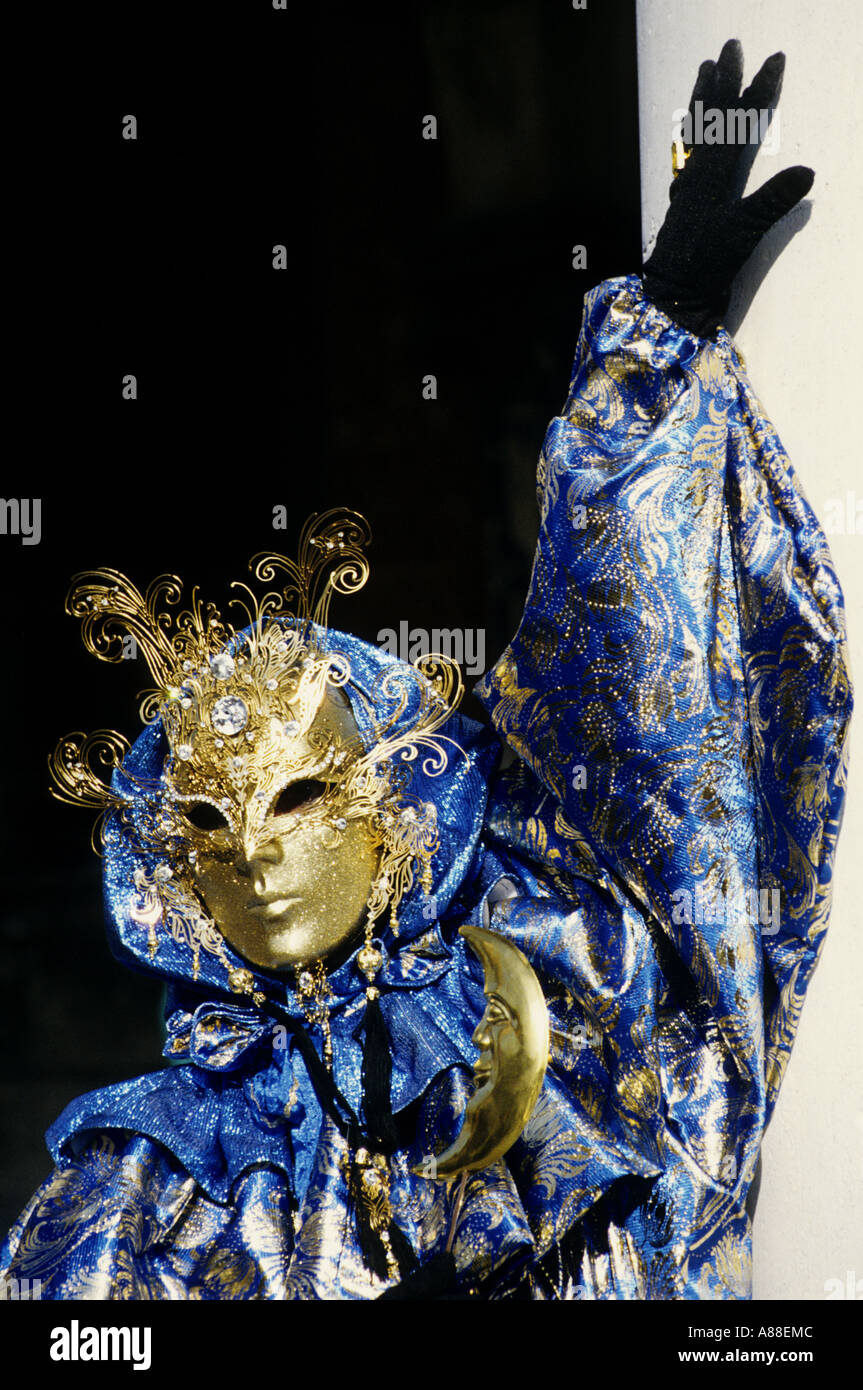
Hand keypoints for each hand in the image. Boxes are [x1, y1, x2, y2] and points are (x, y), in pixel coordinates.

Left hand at [643, 39, 813, 337]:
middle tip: (730, 47)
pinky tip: (693, 133)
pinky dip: (693, 134)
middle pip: (711, 116)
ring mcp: (687, 187)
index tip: (775, 60)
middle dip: (723, 80)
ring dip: (702, 99)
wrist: (673, 296)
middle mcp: (696, 174)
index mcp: (712, 175)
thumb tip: (807, 172)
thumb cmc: (705, 266)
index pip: (739, 122)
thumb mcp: (744, 234)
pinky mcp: (683, 202)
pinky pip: (689, 154)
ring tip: (704, 70)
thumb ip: (773, 201)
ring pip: (694, 131)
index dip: (759, 90)